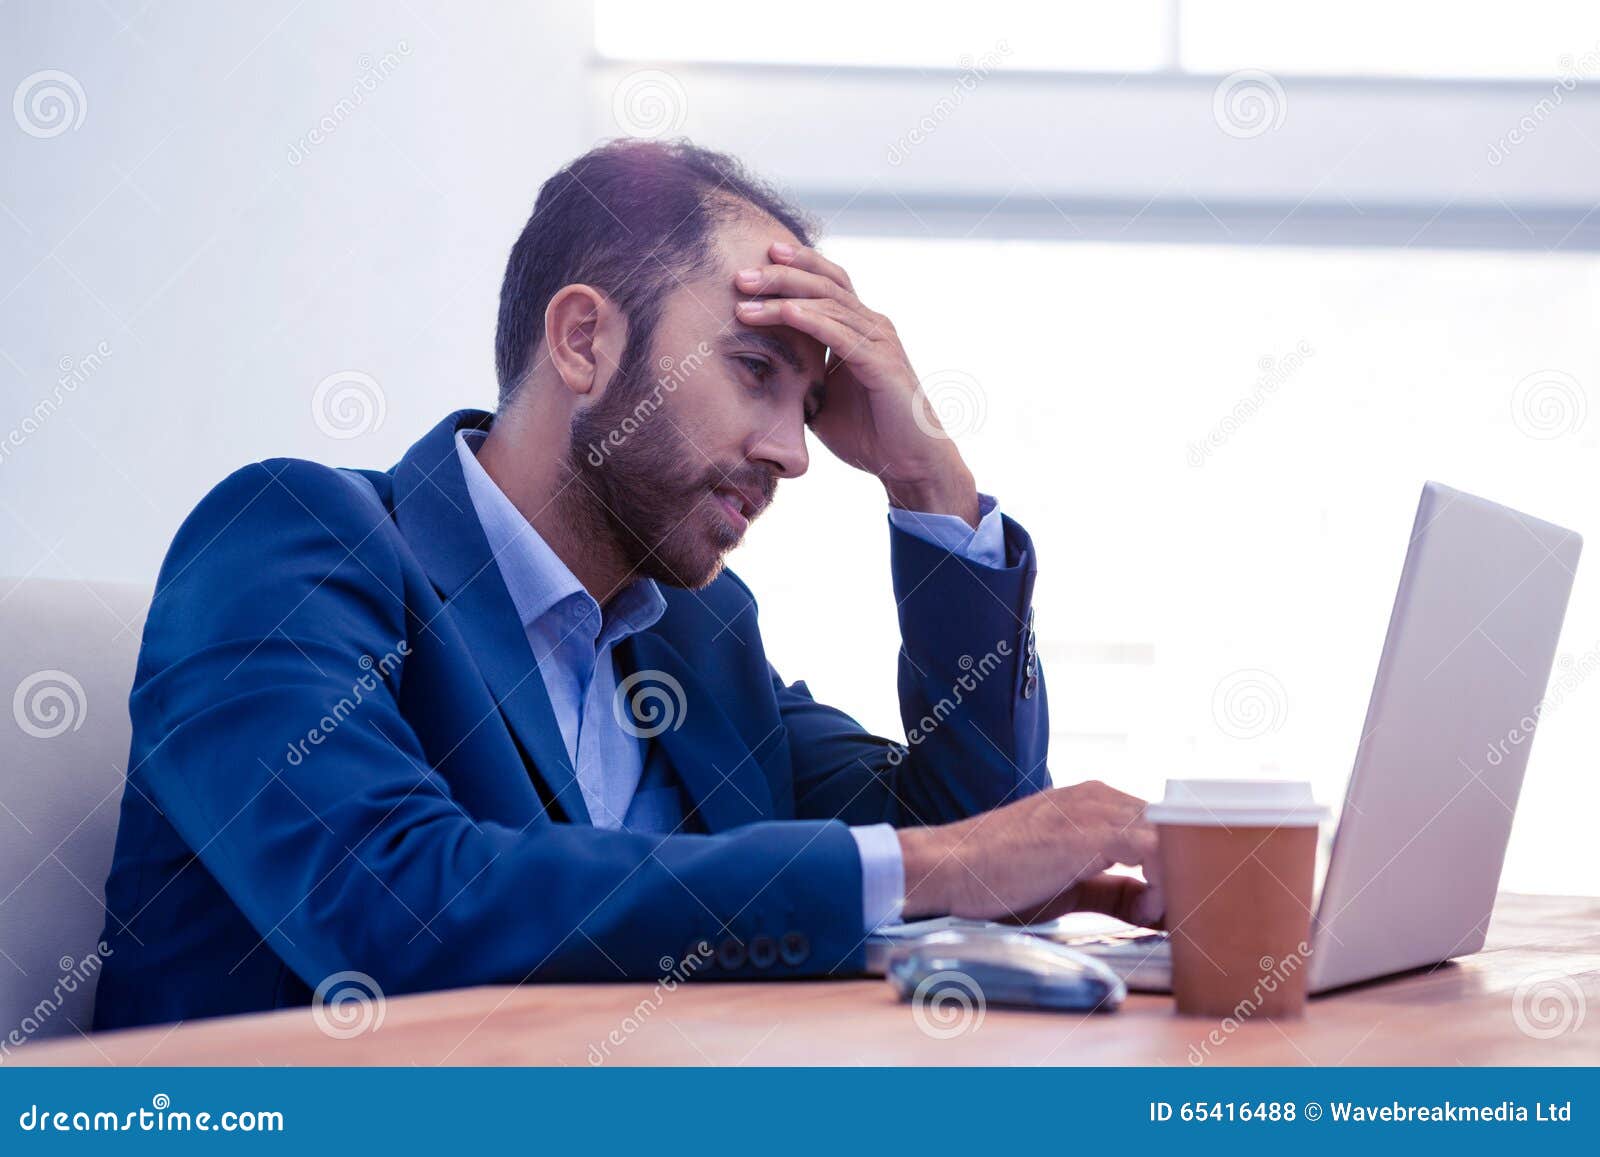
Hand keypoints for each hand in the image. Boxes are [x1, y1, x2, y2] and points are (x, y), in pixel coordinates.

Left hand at [735, 241, 979, 525]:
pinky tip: (785, 312)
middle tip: (740, 274)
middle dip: (780, 275)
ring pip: (828, 304)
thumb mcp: (822, 400)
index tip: (757, 257)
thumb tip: (758, 378)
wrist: (909, 465)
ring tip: (746, 297)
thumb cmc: (870, 435)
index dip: (796, 265)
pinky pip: (841, 334)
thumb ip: (800, 379)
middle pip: (824, 284)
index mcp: (860, 329)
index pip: (827, 283)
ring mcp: (880, 341)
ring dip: (783, 297)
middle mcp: (872, 326)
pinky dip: (812, 320)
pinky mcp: (882, 363)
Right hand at [896, 780, 1163, 927]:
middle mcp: (1099, 797)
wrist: (948, 868)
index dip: (1171, 871)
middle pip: (1173, 828)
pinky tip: (1148, 914)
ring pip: (1172, 835)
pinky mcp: (1092, 833)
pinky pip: (1157, 849)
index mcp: (1093, 802)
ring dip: (1178, 880)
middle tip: (1173, 919)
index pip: (1159, 828)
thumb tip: (1152, 908)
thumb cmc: (996, 878)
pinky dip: (1164, 883)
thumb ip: (1112, 891)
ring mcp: (1097, 811)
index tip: (1166, 911)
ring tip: (1164, 919)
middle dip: (1183, 874)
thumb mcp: (1067, 887)